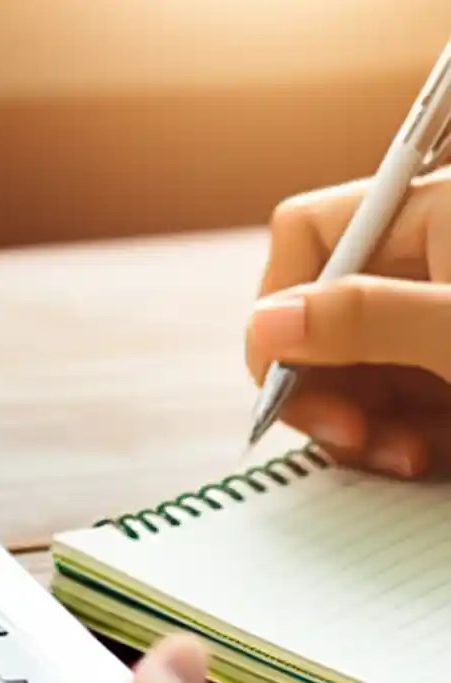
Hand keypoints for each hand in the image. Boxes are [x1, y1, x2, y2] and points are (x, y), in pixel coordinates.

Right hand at [247, 169, 450, 476]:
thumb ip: (367, 320)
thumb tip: (262, 323)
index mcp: (434, 212)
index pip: (306, 232)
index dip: (280, 303)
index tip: (288, 373)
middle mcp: (430, 255)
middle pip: (319, 308)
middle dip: (321, 380)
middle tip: (348, 435)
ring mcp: (439, 315)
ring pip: (349, 364)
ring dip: (359, 422)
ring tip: (404, 457)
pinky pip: (391, 399)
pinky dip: (395, 435)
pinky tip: (426, 456)